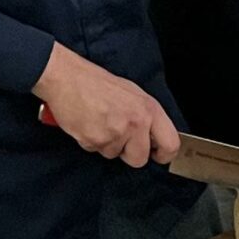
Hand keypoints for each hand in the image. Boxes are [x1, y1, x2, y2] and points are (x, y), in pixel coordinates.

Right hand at [35, 46, 179, 167]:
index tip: (155, 155)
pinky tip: (87, 124)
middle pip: (139, 159)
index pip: (171, 144)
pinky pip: (96, 151)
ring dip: (106, 144)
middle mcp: (137, 122)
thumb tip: (153, 137)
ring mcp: (116, 132)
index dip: (163, 155)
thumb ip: (146, 117)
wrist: (68, 78)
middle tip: (118, 138)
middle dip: (128, 154)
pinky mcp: (96, 140)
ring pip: (114, 155)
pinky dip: (90, 141)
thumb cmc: (97, 84)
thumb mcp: (132, 94)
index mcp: (149, 109)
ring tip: (99, 122)